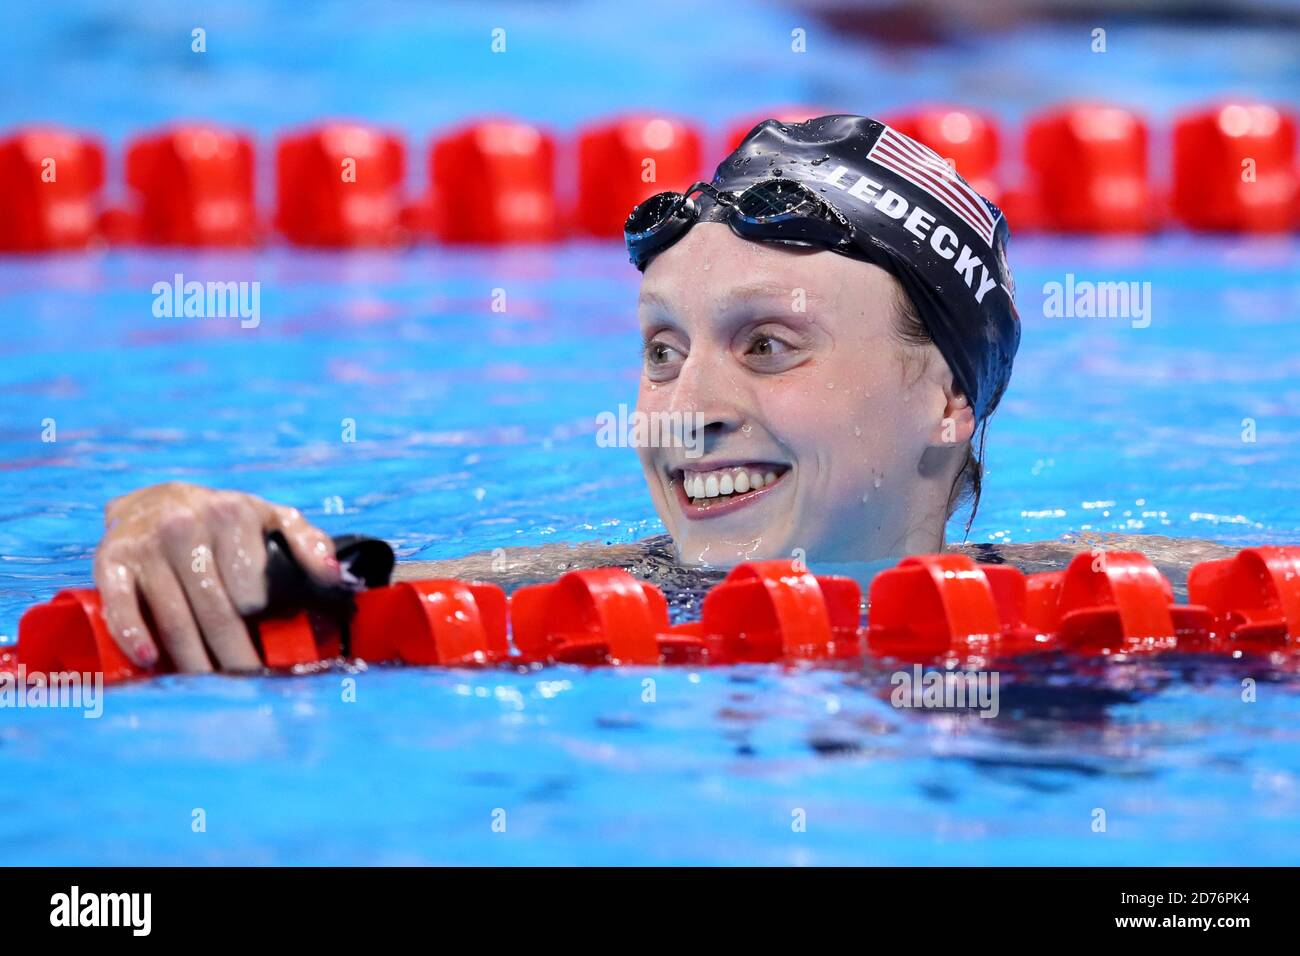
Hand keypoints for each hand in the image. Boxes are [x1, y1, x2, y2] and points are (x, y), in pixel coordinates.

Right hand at [93, 482, 340, 671]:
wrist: (153, 500)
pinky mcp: (110, 560)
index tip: (267, 643)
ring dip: (193, 660)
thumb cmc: (225, 519)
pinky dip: (132, 634)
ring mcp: (146, 544)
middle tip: (246, 684)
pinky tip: (150, 660)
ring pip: (175, 617)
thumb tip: (334, 577)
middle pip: (217, 610)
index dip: (260, 617)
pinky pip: (120, 604)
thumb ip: (308, 542)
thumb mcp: (272, 518)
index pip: (251, 587)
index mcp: (232, 514)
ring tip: (209, 686)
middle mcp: (186, 525)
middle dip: (234, 654)